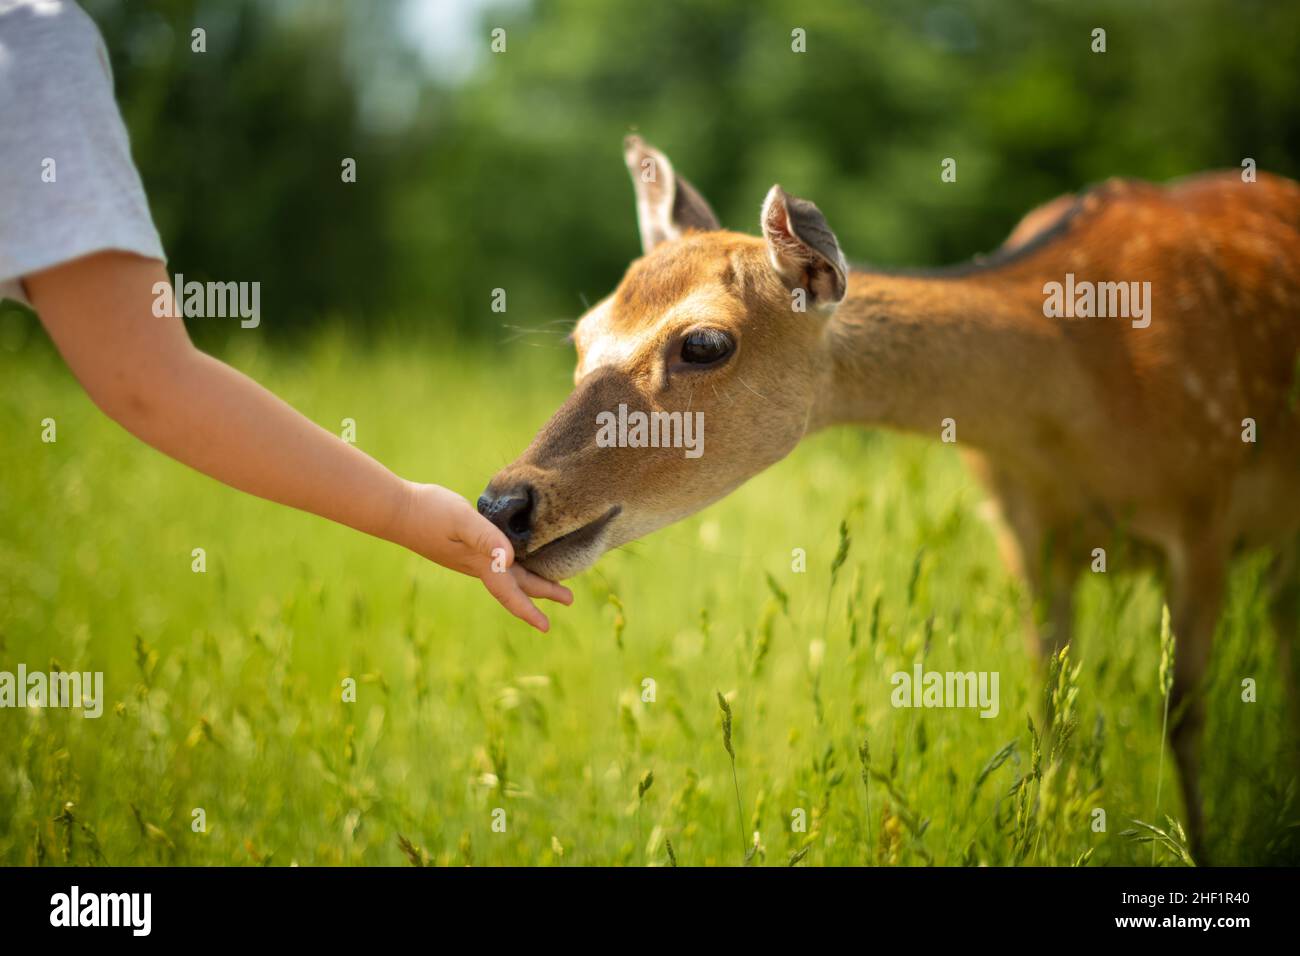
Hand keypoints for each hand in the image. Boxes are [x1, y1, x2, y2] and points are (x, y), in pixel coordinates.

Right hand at [394, 480, 572, 630]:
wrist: (396, 509)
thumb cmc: (430, 513)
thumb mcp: (462, 520)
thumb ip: (485, 538)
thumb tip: (509, 560)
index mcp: (480, 564)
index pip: (511, 592)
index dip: (530, 609)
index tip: (547, 626)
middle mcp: (476, 565)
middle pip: (515, 585)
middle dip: (542, 592)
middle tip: (568, 599)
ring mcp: (467, 557)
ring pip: (507, 574)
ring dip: (529, 580)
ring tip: (548, 582)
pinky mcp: (461, 546)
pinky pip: (495, 561)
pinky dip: (513, 565)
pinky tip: (514, 556)